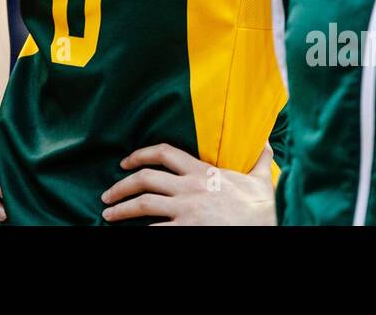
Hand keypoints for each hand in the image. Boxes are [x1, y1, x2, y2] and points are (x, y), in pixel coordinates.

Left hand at [100, 143, 276, 224]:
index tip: (125, 162)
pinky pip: (156, 230)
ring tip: (108, 214)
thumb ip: (259, 158)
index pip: (163, 152)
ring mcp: (187, 210)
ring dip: (122, 209)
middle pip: (145, 179)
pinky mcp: (188, 230)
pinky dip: (141, 232)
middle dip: (121, 186)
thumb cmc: (262, 206)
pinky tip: (131, 234)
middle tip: (107, 195)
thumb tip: (267, 141)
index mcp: (202, 171)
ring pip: (144, 204)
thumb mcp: (260, 177)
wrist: (268, 223)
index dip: (139, 154)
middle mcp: (189, 188)